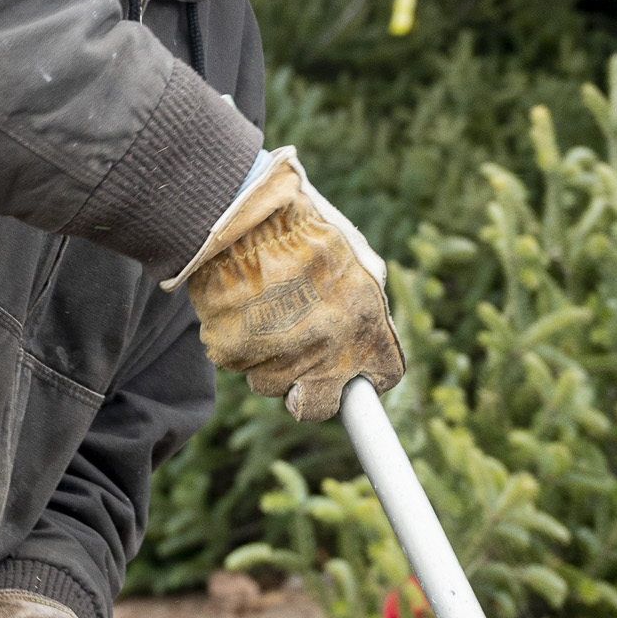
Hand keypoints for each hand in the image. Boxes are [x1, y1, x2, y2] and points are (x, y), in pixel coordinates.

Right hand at [172, 148, 403, 421]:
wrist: (246, 211)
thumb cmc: (305, 227)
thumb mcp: (357, 259)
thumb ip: (365, 304)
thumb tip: (364, 334)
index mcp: (367, 330)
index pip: (382, 377)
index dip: (366, 373)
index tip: (355, 369)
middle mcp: (326, 356)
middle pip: (318, 405)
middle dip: (310, 390)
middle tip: (301, 360)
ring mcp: (277, 360)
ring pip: (271, 383)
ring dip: (268, 359)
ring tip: (264, 310)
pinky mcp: (234, 354)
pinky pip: (237, 361)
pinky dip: (237, 341)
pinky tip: (239, 303)